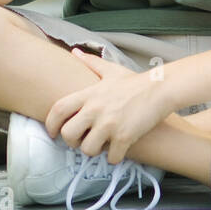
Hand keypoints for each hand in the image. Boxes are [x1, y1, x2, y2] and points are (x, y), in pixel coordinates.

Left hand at [45, 50, 172, 163]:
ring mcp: (109, 124)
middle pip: (68, 134)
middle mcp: (95, 109)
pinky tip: (119, 150)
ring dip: (94, 151)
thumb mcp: (110, 70)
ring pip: (87, 149)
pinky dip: (114, 157)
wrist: (159, 89)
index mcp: (89, 95)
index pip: (58, 109)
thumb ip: (91, 63)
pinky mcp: (124, 136)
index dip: (51, 124)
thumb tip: (75, 51)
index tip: (53, 133)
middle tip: (81, 141)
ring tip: (102, 145)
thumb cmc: (134, 82)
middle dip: (72, 142)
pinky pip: (111, 157)